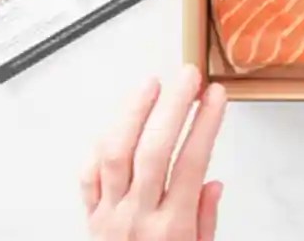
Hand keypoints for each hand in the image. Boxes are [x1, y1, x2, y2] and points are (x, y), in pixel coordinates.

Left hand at [81, 66, 227, 240]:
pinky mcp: (89, 220)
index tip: (216, 96)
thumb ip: (205, 220)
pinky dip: (100, 147)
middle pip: (153, 150)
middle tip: (188, 78)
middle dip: (173, 107)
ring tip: (151, 86)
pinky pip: (88, 177)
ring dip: (133, 114)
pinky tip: (117, 125)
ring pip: (114, 154)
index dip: (206, 123)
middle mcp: (137, 219)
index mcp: (172, 229)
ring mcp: (109, 218)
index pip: (192, 162)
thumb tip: (211, 182)